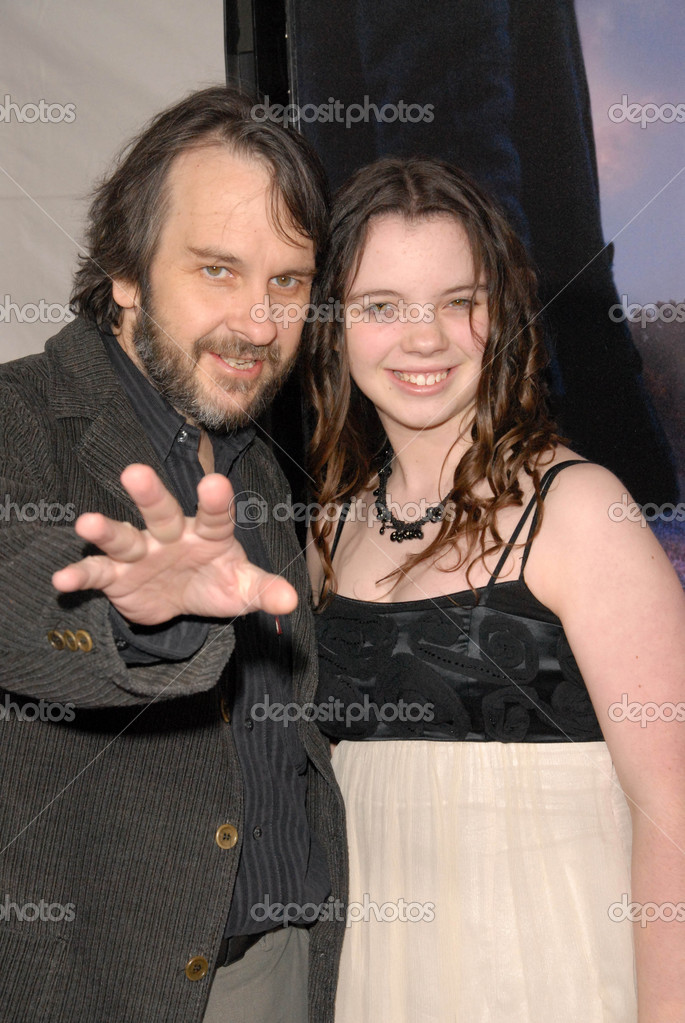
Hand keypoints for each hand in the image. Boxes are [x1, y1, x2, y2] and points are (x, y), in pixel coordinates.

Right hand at [52, 464, 296, 622]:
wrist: (180, 602)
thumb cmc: (214, 582)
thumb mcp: (241, 589)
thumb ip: (263, 591)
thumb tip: (291, 601)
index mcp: (208, 533)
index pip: (215, 515)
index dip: (215, 501)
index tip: (215, 483)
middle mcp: (171, 535)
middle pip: (160, 511)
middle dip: (149, 494)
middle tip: (135, 472)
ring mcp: (141, 553)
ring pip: (122, 537)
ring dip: (105, 530)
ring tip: (86, 522)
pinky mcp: (117, 576)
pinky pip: (96, 572)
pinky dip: (79, 576)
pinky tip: (61, 579)